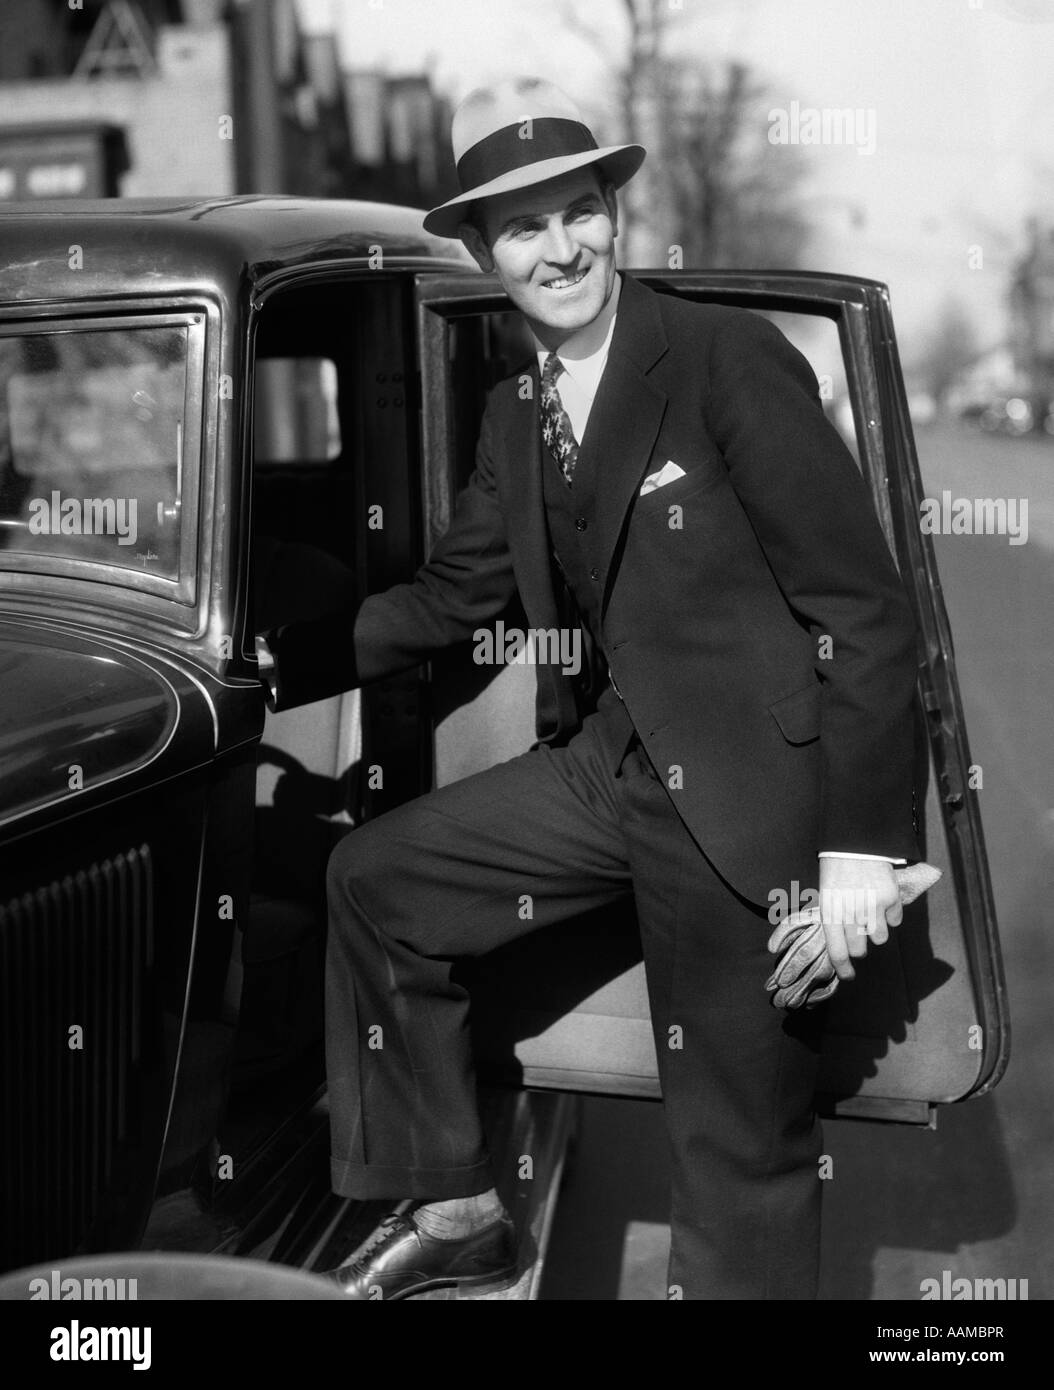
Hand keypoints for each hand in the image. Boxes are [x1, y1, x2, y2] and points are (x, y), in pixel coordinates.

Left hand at [817, 857, 901, 980]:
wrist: (855, 842)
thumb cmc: (835, 870)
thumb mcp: (825, 895)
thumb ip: (832, 920)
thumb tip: (840, 946)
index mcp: (830, 913)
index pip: (837, 952)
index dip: (843, 969)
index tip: (848, 975)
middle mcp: (852, 914)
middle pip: (860, 950)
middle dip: (859, 946)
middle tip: (858, 933)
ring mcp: (873, 907)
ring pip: (880, 938)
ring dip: (876, 930)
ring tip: (870, 913)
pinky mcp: (891, 898)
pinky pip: (895, 920)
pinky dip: (890, 914)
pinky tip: (882, 900)